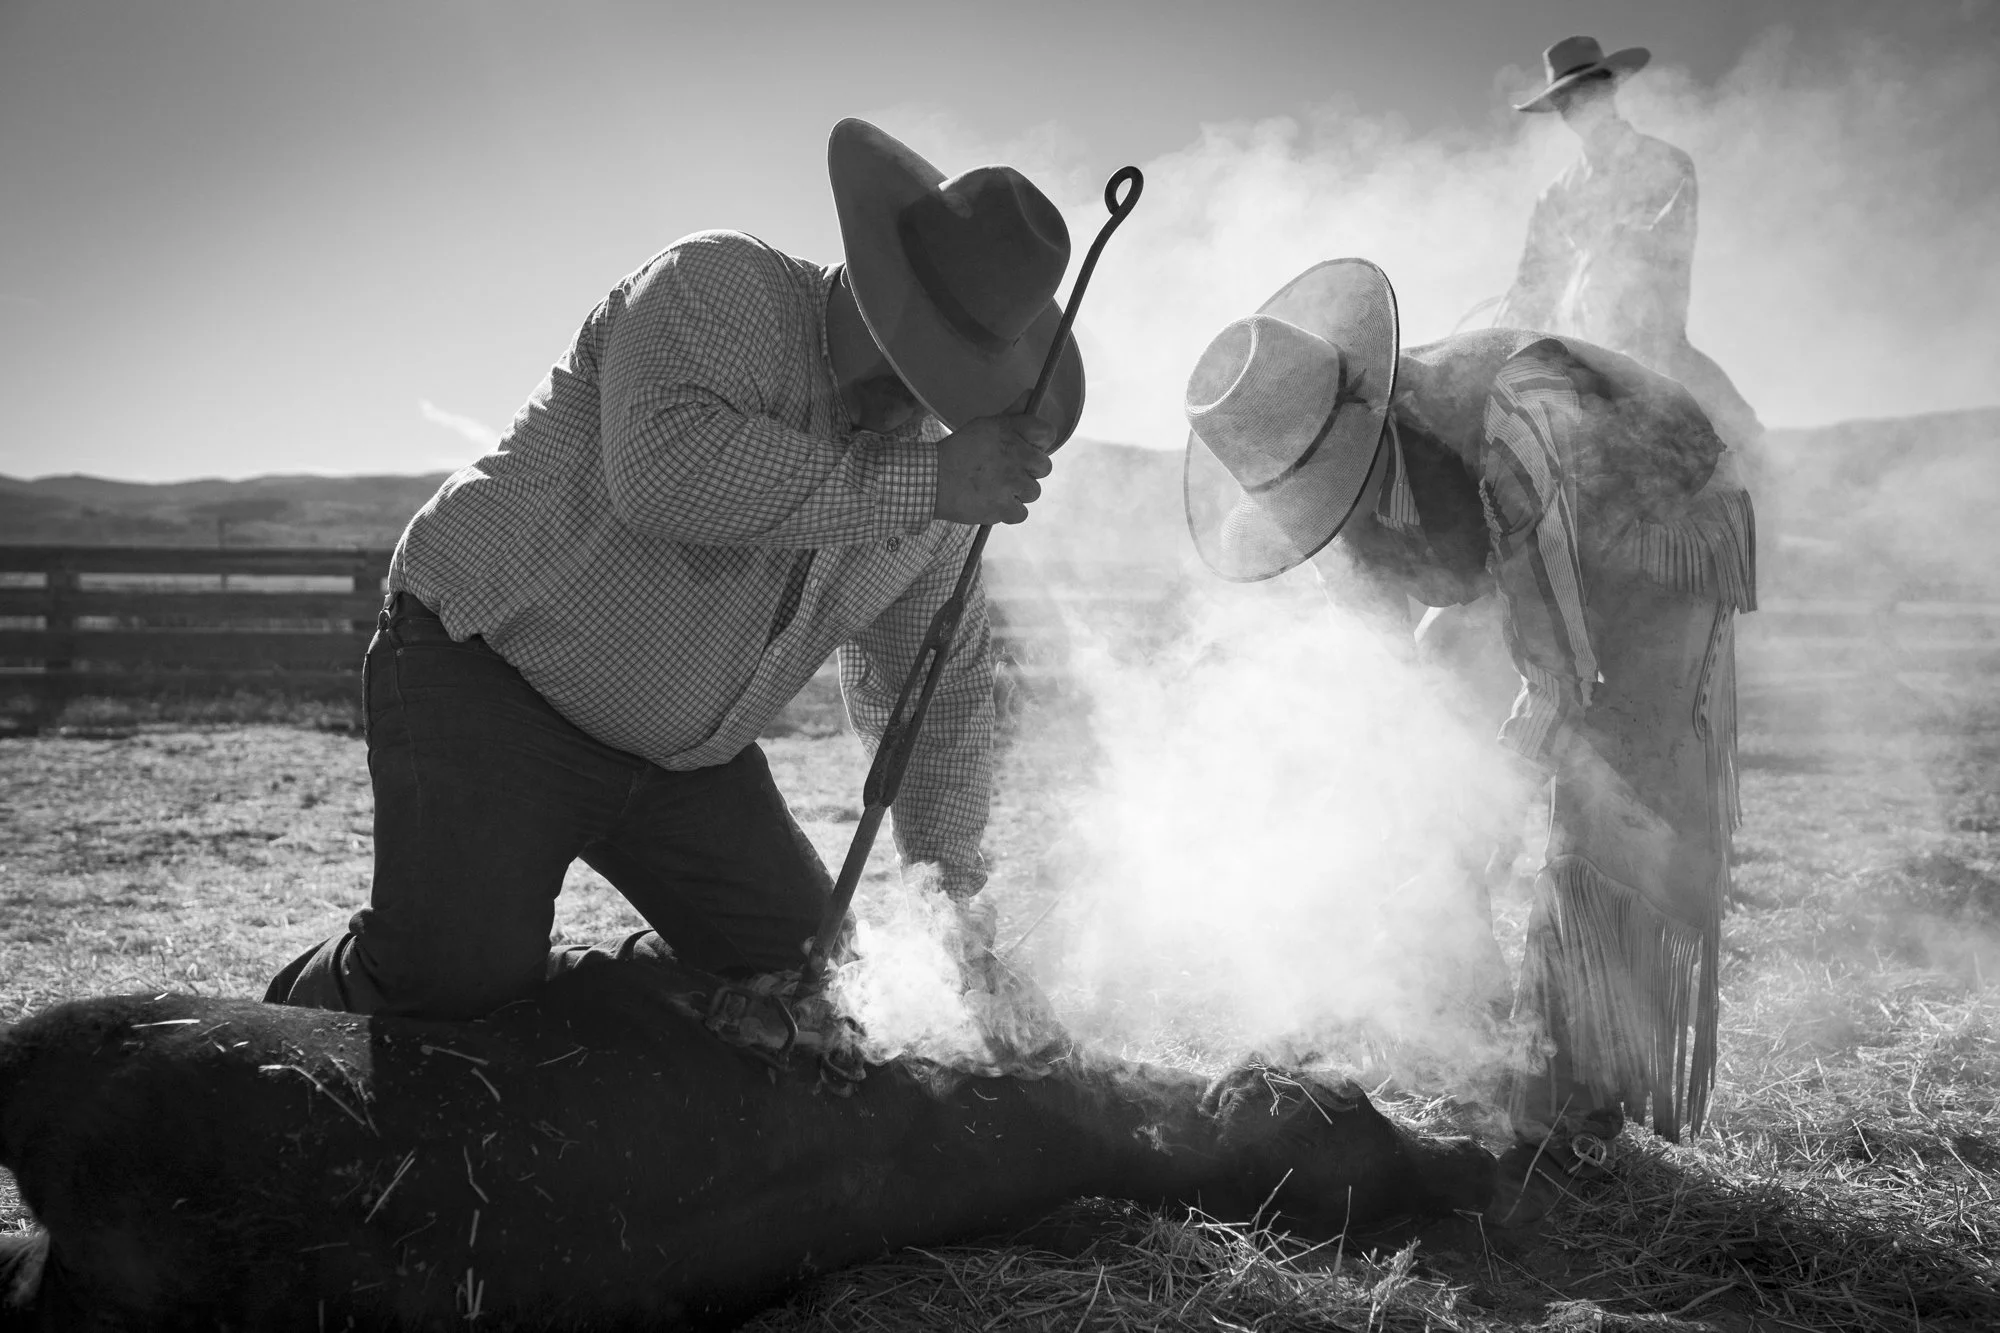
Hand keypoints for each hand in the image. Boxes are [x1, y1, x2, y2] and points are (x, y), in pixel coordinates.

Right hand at [933, 402, 1054, 525]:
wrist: (931, 480)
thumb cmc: (958, 450)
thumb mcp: (984, 425)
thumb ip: (1012, 413)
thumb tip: (1032, 393)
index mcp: (1010, 430)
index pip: (1047, 433)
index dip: (1040, 443)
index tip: (1028, 449)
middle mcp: (1016, 454)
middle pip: (1044, 467)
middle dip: (1029, 471)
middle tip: (1007, 472)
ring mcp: (1011, 483)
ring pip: (1034, 492)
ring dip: (1019, 493)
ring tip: (997, 489)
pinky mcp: (1004, 508)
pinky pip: (1022, 514)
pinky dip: (1008, 512)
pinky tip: (993, 504)